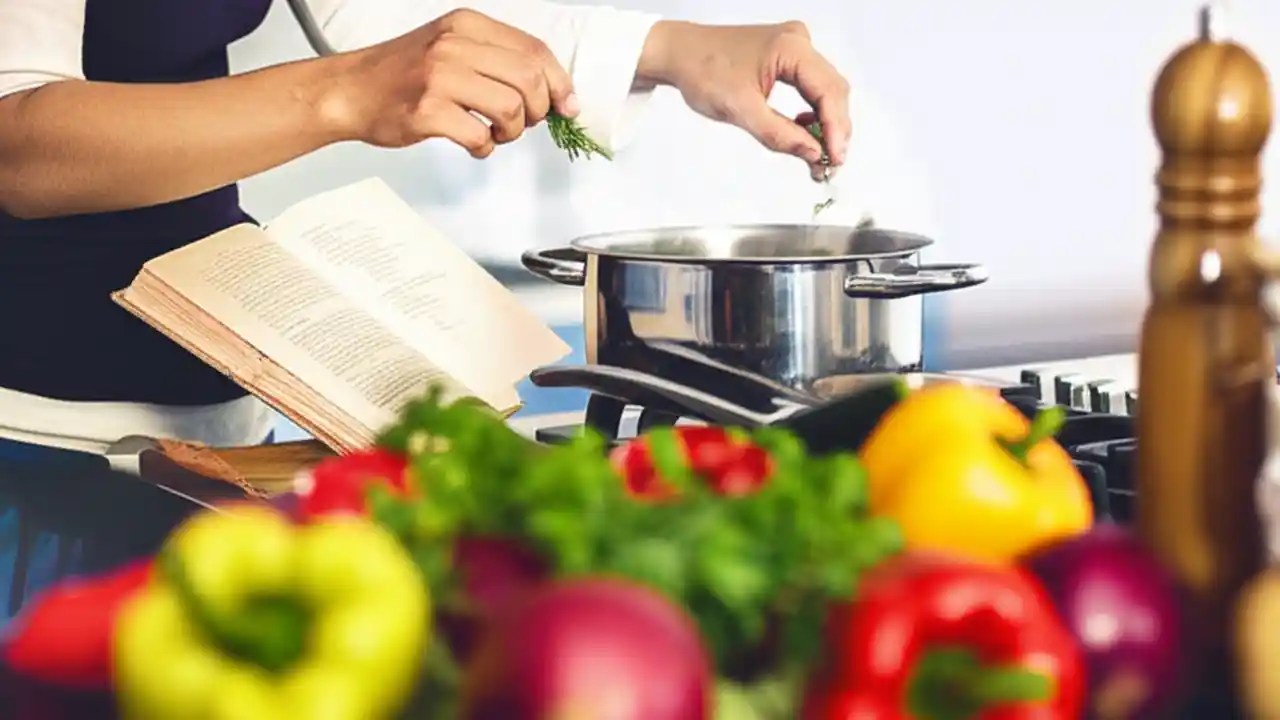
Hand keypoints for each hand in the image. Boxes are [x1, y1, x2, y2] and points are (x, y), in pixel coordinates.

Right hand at [334, 9, 578, 157]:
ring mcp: (440, 77)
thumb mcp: (452, 47)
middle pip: (530, 81)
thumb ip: (498, 61)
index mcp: (467, 25)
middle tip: (521, 123)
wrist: (350, 90)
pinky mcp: (428, 111)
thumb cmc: (404, 74)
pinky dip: (485, 148)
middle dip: (536, 111)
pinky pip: (480, 137)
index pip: (535, 50)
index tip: (567, 106)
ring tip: (494, 134)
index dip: (560, 83)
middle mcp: (455, 45)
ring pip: (511, 109)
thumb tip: (553, 92)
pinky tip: (473, 144)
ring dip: (511, 132)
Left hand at [638, 21, 850, 178]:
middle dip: (833, 128)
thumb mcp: (740, 110)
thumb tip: (811, 152)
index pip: (828, 91)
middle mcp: (798, 41)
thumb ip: (779, 134)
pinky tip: (803, 129)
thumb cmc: (702, 70)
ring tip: (816, 152)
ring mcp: (795, 46)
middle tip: (828, 162)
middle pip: (833, 90)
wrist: (680, 54)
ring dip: (825, 121)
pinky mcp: (788, 55)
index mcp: (790, 48)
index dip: (835, 129)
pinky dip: (812, 110)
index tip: (835, 158)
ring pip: (825, 89)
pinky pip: (811, 85)